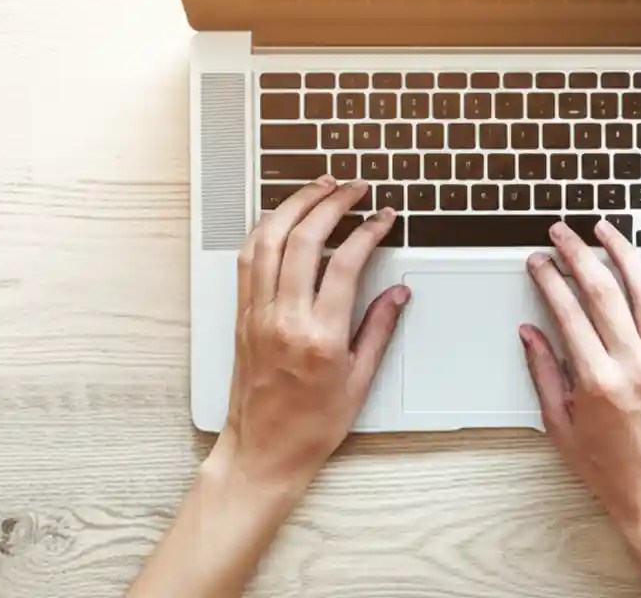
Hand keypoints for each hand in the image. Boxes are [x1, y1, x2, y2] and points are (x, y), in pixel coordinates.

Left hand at [213, 177, 408, 499]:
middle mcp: (284, 320)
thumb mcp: (360, 381)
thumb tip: (398, 294)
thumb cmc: (311, 426)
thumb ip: (379, 329)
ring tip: (318, 188)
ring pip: (268, 240)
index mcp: (319, 337)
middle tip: (353, 188)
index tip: (383, 217)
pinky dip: (264, 230)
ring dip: (293, 205)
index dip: (367, 231)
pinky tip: (281, 217)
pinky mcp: (242, 317)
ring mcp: (257, 315)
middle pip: (304, 240)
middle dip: (331, 203)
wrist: (263, 452)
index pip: (345, 264)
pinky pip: (248, 260)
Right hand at [521, 220, 640, 597]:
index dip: (549, 278)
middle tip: (561, 233)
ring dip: (622, 251)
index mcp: (597, 381)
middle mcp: (634, 365)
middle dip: (577, 253)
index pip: (567, 311)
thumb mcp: (561, 426)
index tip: (538, 261)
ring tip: (604, 230)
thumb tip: (529, 332)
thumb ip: (544, 374)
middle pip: (603, 289)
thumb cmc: (612, 469)